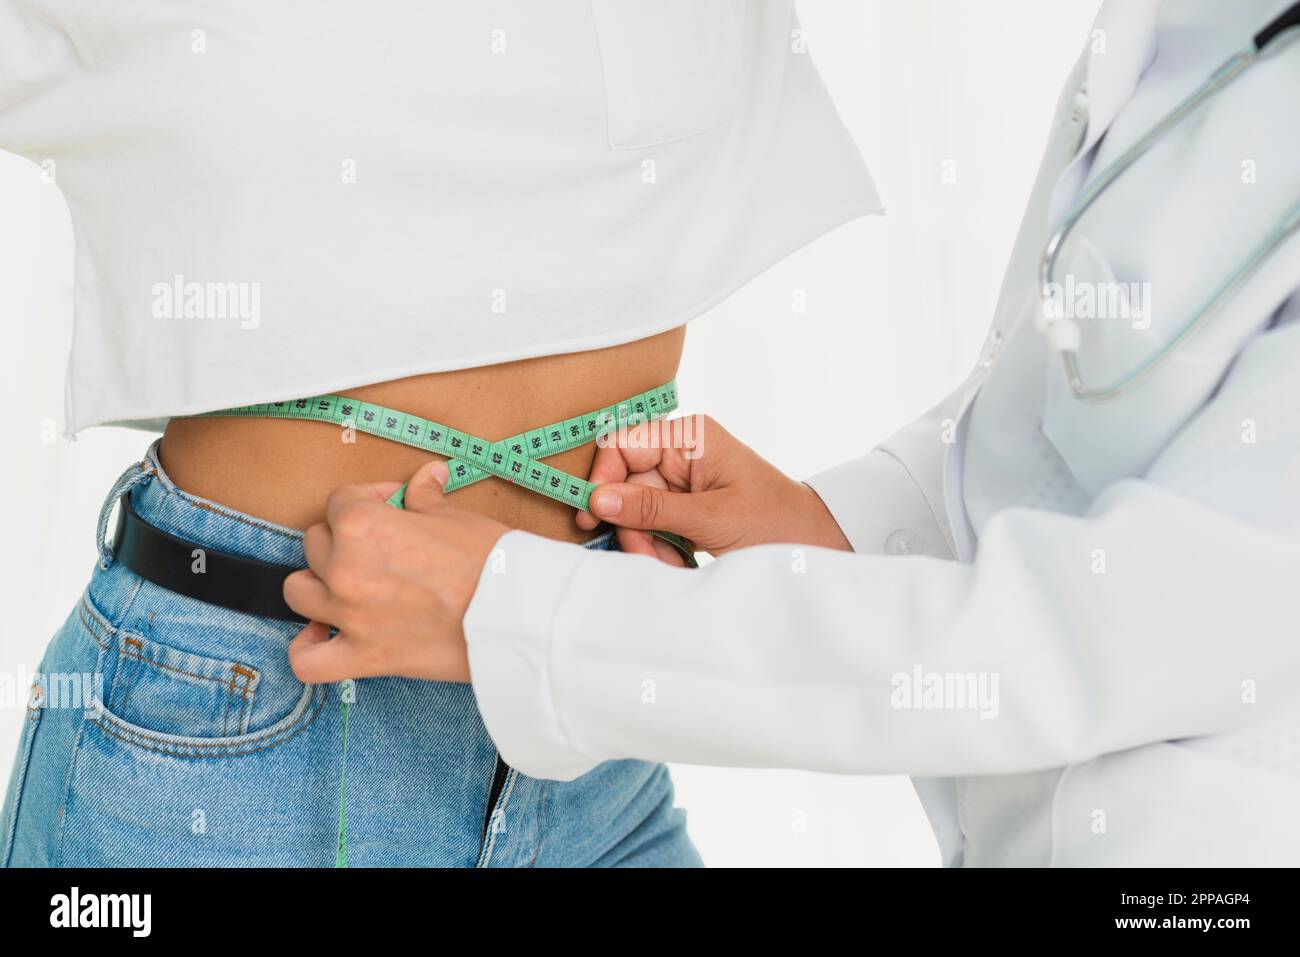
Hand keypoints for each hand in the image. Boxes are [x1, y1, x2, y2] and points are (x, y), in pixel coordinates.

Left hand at [284, 460, 509, 682]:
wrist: (518, 614)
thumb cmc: (491, 561)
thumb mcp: (455, 517)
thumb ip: (426, 497)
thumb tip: (427, 477)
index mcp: (363, 526)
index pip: (343, 500)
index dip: (372, 498)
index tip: (396, 506)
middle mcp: (345, 570)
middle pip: (318, 542)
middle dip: (345, 536)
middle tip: (381, 543)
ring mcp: (350, 616)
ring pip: (298, 591)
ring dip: (318, 582)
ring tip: (345, 582)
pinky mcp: (365, 657)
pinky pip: (308, 660)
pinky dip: (307, 647)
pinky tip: (321, 633)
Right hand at [576, 414, 851, 563]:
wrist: (814, 547)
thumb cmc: (774, 522)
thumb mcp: (710, 517)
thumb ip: (651, 509)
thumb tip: (597, 500)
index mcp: (689, 437)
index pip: (623, 445)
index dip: (603, 478)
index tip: (594, 517)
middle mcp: (681, 454)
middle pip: (625, 484)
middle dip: (631, 524)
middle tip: (644, 554)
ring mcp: (682, 483)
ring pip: (635, 511)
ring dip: (646, 543)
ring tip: (672, 564)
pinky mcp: (686, 510)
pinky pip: (653, 527)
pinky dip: (659, 550)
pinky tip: (681, 564)